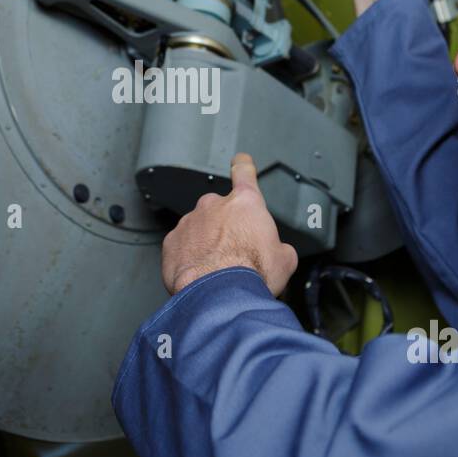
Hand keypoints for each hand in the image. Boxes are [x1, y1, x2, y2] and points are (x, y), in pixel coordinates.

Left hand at [161, 153, 297, 296]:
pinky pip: (182, 245)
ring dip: (207, 243)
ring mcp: (190, 222)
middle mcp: (215, 206)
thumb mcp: (285, 260)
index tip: (240, 162)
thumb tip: (280, 253)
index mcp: (246, 204)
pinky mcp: (172, 241)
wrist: (219, 295)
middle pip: (221, 210)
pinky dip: (189, 256)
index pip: (244, 174)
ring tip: (218, 269)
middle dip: (226, 227)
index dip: (243, 166)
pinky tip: (201, 273)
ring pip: (200, 228)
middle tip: (235, 252)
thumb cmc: (251, 274)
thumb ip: (280, 247)